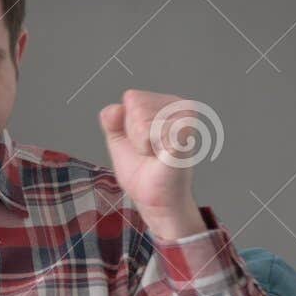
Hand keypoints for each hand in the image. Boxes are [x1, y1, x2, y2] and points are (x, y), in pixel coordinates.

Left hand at [98, 89, 207, 239]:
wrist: (154, 198)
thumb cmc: (143, 171)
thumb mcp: (119, 139)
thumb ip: (111, 120)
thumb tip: (115, 108)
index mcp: (166, 103)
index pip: (132, 97)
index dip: (127, 124)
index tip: (142, 142)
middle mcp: (179, 106)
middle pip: (135, 106)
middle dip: (134, 134)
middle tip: (149, 150)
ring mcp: (185, 118)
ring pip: (140, 119)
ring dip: (142, 143)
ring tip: (156, 154)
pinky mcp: (184, 133)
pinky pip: (148, 131)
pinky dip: (149, 148)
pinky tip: (163, 156)